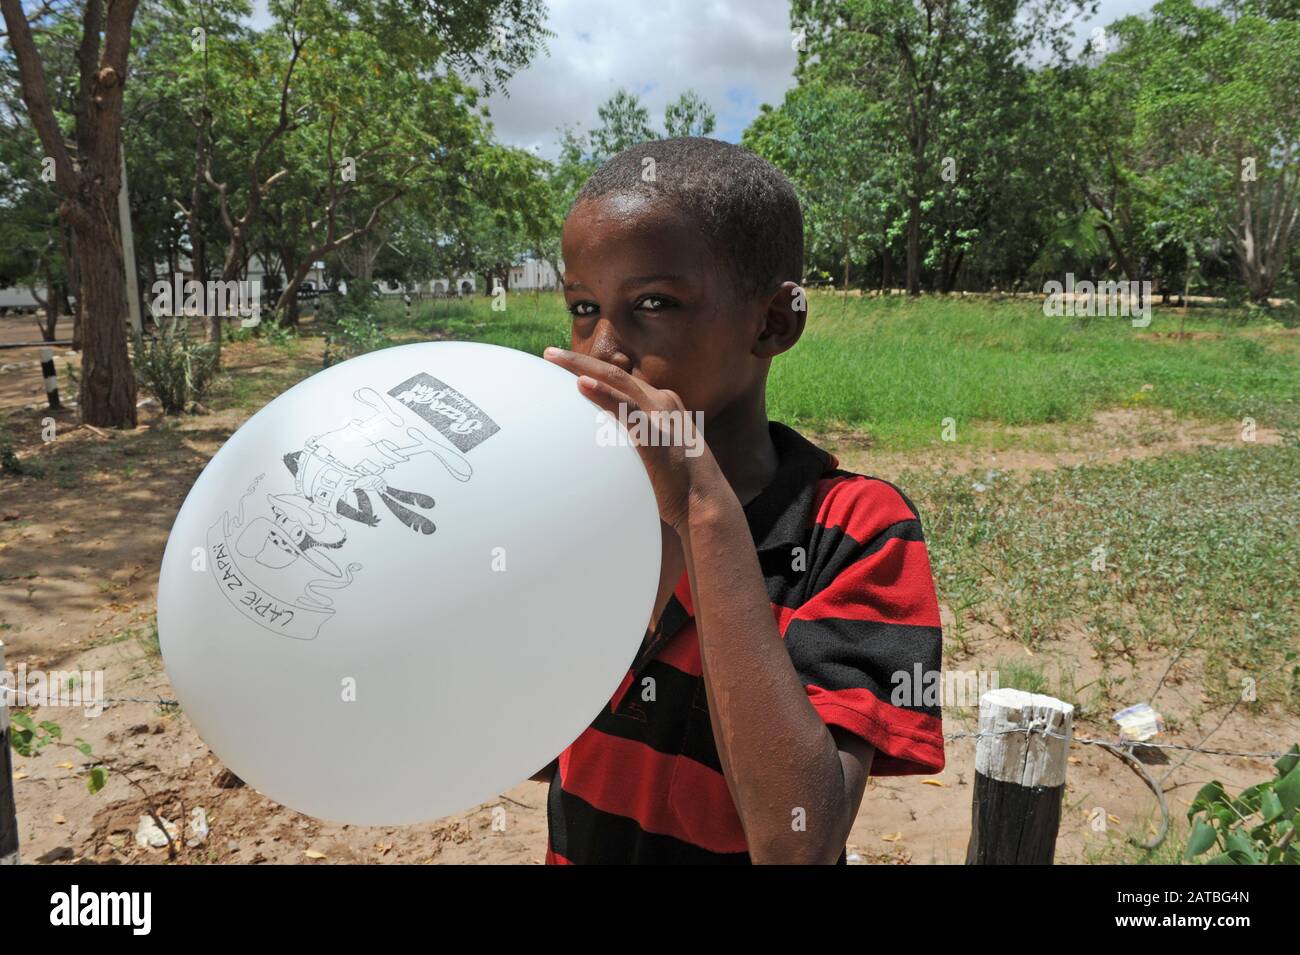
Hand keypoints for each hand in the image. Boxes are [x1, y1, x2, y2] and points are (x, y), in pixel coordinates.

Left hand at [543, 347, 726, 532]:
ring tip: (552, 358)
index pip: (622, 380)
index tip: (566, 366)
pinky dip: (603, 394)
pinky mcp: (655, 435)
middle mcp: (663, 403)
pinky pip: (625, 409)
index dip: (593, 370)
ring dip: (582, 367)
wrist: (707, 505)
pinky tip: (581, 384)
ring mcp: (660, 416)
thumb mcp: (660, 454)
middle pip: (615, 372)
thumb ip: (638, 441)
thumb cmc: (682, 487)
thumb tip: (612, 446)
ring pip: (617, 380)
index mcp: (663, 405)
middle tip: (549, 353)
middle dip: (579, 361)